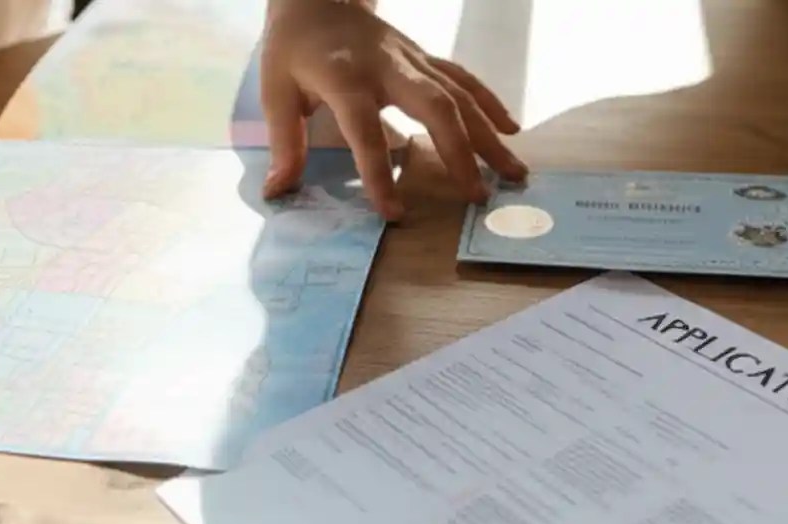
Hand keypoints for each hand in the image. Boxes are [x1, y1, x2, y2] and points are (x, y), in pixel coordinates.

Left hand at [260, 0, 525, 219]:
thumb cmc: (293, 48)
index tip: (394, 213)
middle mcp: (387, 66)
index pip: (365, 131)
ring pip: (459, 95)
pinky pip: (463, 79)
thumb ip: (284, 143)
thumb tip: (278, 192)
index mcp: (344, 78)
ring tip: (512, 172)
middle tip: (478, 196)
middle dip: (460, 152)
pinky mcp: (425, 57)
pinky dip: (489, 104)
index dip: (379, 173)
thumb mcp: (275, 91)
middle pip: (434, 107)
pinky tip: (510, 131)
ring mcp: (412, 59)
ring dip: (489, 135)